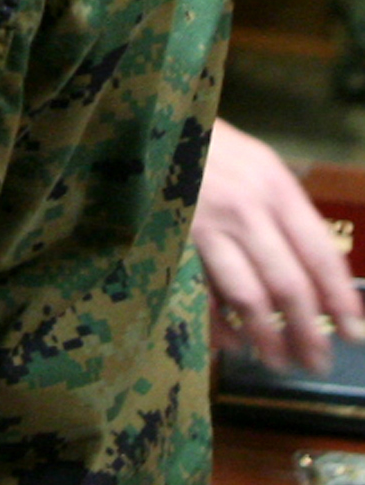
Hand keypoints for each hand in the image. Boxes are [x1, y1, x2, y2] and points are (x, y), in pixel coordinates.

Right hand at [194, 116, 362, 369]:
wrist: (141, 121)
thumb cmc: (204, 144)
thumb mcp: (256, 163)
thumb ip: (288, 211)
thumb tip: (325, 267)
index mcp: (273, 185)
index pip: (319, 253)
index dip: (340, 299)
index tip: (354, 334)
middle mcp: (244, 206)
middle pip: (287, 284)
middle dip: (308, 332)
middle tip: (317, 363)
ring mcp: (204, 224)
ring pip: (248, 296)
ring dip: (267, 338)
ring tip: (278, 362)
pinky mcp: (169, 238)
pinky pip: (200, 293)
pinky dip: (219, 325)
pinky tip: (232, 343)